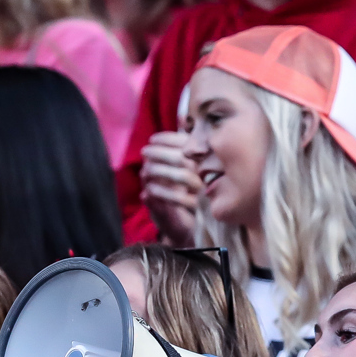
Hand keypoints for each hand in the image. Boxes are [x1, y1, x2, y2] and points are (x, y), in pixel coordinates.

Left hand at [138, 131, 201, 245]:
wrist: (194, 230)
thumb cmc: (187, 195)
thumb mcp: (182, 171)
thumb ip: (177, 153)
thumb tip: (175, 126)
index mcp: (207, 159)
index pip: (189, 142)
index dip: (169, 138)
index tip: (152, 139)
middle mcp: (210, 174)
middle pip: (184, 157)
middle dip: (160, 153)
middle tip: (145, 152)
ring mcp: (206, 192)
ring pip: (182, 176)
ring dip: (160, 171)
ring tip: (146, 170)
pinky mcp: (200, 210)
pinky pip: (180, 198)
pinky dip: (161, 192)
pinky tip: (149, 190)